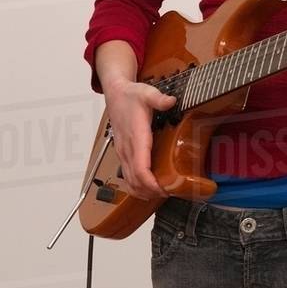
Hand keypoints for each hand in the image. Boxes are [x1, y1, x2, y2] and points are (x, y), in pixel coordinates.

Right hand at [103, 78, 176, 199]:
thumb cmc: (132, 95)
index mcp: (136, 137)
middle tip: (170, 194)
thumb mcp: (147, 93)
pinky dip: (136, 185)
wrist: (115, 94)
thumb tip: (171, 101)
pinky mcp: (123, 152)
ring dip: (142, 191)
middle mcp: (127, 149)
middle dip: (150, 191)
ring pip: (129, 180)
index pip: (140, 168)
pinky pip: (127, 174)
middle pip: (135, 179)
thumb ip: (159, 98)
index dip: (150, 182)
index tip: (163, 189)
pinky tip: (147, 188)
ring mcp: (123, 152)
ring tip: (160, 194)